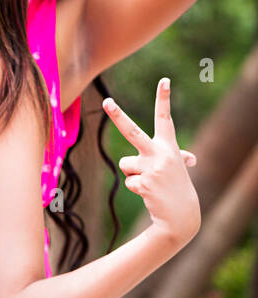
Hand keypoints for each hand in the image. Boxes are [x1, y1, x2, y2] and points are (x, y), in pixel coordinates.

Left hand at [103, 78, 200, 246]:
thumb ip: (177, 158)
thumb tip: (191, 158)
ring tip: (150, 183)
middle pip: (132, 131)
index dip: (163, 99)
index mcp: (168, 147)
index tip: (164, 80)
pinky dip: (136, 188)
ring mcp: (152, 169)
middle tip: (107, 101)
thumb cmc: (177, 188)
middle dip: (118, 115)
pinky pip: (129, 181)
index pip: (164, 119)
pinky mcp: (144, 184)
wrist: (181, 216)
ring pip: (125, 163)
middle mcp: (160, 154)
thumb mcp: (177, 169)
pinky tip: (150, 194)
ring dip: (133, 174)